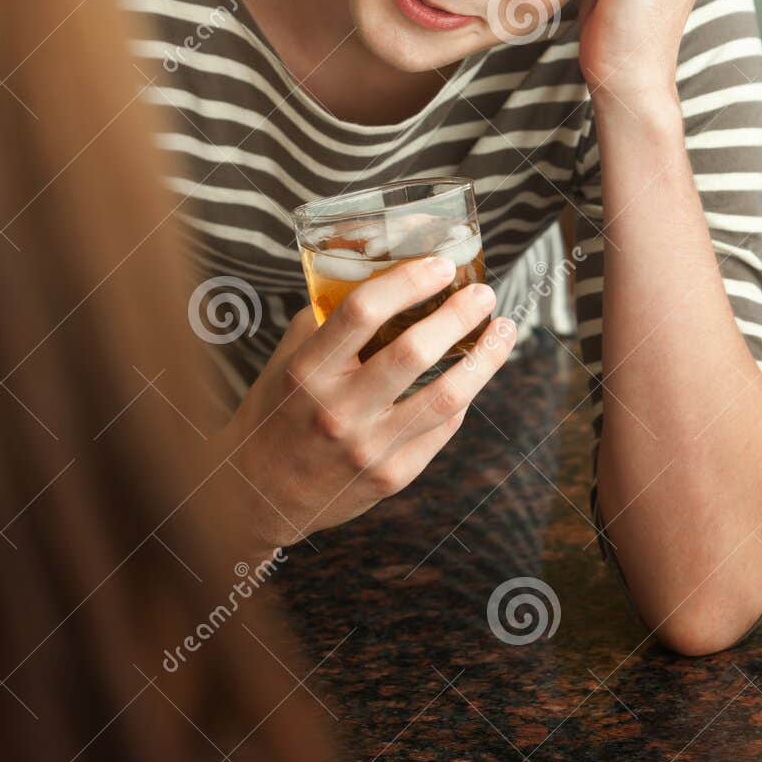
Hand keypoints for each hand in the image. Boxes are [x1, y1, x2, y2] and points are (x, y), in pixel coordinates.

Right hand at [217, 255, 515, 548]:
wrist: (259, 496)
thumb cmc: (275, 414)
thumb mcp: (287, 359)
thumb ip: (330, 320)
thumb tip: (386, 277)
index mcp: (308, 371)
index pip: (362, 312)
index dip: (408, 281)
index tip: (440, 265)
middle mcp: (338, 410)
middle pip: (413, 351)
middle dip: (458, 314)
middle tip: (482, 293)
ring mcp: (369, 448)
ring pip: (446, 396)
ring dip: (484, 357)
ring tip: (503, 330)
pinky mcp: (393, 476)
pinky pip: (442, 428)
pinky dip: (461, 396)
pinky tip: (471, 375)